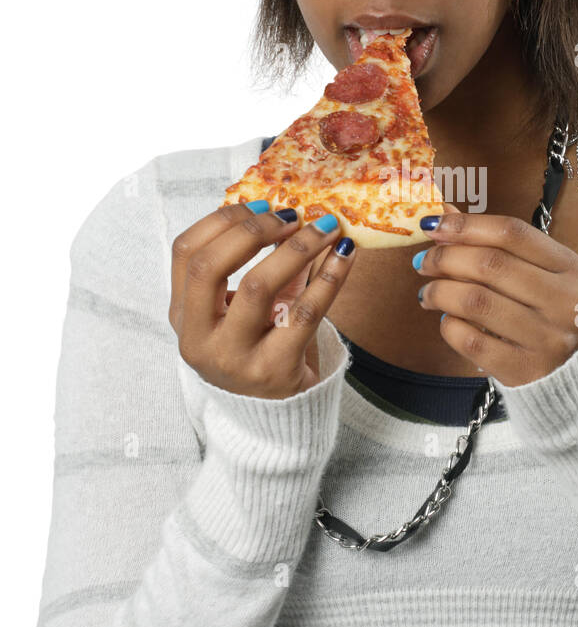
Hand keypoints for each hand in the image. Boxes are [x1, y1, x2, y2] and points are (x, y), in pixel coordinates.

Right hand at [169, 204, 354, 398]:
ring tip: (326, 228)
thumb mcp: (240, 313)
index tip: (260, 205)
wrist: (273, 421)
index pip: (185, 253)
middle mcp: (199, 339)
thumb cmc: (256, 351)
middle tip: (292, 215)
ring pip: (258, 286)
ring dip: (297, 247)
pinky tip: (346, 255)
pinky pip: (305, 313)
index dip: (222, 221)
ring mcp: (234, 358)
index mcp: (183, 317)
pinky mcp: (274, 371)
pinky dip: (330, 277)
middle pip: (211, 266)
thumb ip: (252, 267)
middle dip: (253, 230)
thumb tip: (286, 211)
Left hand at [413, 203, 577, 385]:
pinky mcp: (524, 370)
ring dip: (440, 291)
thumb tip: (443, 216)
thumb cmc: (552, 312)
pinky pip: (472, 341)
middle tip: (424, 261)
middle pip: (491, 264)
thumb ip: (497, 245)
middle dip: (446, 258)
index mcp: (572, 268)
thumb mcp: (541, 273)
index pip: (512, 233)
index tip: (434, 226)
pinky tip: (447, 319)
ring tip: (428, 293)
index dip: (467, 225)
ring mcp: (546, 339)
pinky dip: (450, 325)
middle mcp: (565, 302)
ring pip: (476, 301)